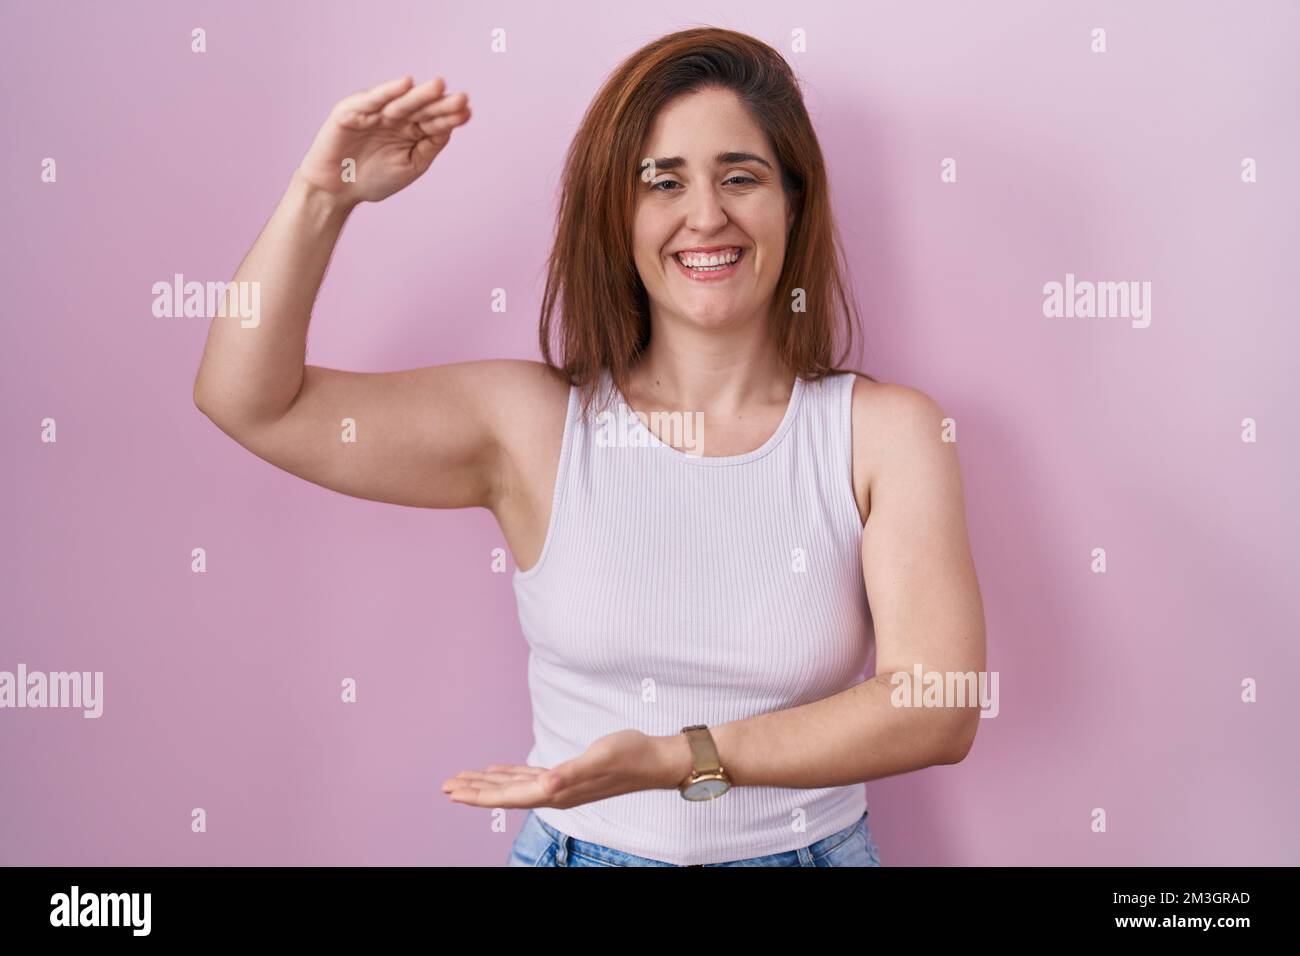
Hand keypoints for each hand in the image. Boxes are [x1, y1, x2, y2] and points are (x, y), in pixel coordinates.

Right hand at [293, 74, 470, 206]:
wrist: (336, 191)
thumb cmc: (373, 178)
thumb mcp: (411, 165)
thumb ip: (430, 146)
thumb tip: (452, 126)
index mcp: (411, 129)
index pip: (435, 121)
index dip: (450, 117)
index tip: (468, 112)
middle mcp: (395, 116)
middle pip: (422, 108)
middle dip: (441, 103)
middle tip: (462, 99)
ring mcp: (374, 111)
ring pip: (401, 102)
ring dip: (420, 94)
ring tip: (439, 87)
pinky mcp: (352, 110)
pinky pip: (372, 99)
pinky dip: (388, 91)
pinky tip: (406, 84)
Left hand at [440, 730, 693, 809]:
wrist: (655, 760)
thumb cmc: (630, 756)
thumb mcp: (599, 758)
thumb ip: (572, 773)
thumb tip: (546, 784)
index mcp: (557, 792)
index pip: (509, 796)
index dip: (479, 795)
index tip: (453, 792)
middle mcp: (555, 793)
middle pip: (506, 795)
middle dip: (475, 791)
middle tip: (445, 786)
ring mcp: (561, 786)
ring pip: (515, 786)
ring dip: (488, 784)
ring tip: (464, 780)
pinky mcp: (567, 775)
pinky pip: (529, 777)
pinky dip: (510, 774)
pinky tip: (499, 770)